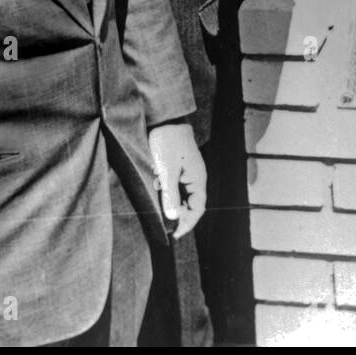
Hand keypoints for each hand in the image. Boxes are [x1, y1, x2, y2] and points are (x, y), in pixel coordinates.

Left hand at [149, 123, 206, 240]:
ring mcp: (187, 172)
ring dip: (172, 204)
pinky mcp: (179, 168)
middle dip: (179, 215)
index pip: (198, 208)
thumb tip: (174, 218)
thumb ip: (170, 195)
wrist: (165, 119)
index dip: (188, 223)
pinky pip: (176, 186)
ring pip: (182, 196)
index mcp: (197, 179)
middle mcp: (195, 177)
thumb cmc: (167, 143)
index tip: (175, 234)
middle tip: (164, 224)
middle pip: (191, 204)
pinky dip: (168, 193)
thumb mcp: (167, 170)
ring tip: (158, 206)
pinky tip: (157, 191)